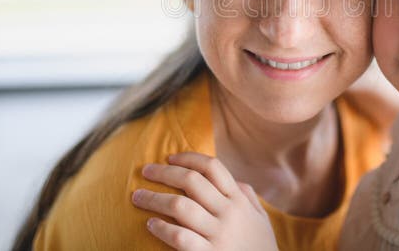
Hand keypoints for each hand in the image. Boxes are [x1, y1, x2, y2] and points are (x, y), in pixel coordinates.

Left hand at [132, 152, 278, 250]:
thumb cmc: (261, 248)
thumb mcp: (261, 218)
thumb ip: (247, 197)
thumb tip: (232, 180)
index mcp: (239, 201)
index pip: (212, 167)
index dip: (188, 158)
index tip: (170, 157)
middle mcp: (229, 214)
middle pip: (191, 182)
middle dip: (164, 173)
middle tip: (146, 171)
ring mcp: (218, 235)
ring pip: (180, 207)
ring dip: (154, 199)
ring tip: (137, 197)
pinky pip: (179, 238)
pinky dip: (162, 229)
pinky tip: (150, 224)